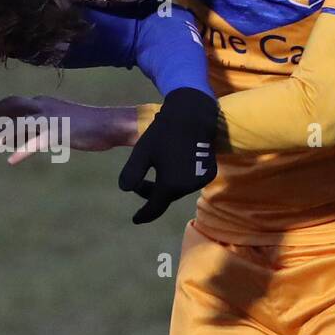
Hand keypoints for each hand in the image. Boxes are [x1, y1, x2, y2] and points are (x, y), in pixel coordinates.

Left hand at [0, 95, 136, 163]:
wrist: (109, 124)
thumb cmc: (84, 126)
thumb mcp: (54, 123)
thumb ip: (32, 129)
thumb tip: (10, 139)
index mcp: (42, 102)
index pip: (12, 102)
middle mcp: (43, 106)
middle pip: (11, 107)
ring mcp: (51, 119)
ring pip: (21, 123)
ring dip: (3, 134)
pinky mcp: (60, 132)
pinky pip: (37, 141)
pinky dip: (23, 150)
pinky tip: (12, 160)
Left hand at [118, 87, 218, 223]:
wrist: (192, 114)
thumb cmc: (164, 132)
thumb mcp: (141, 152)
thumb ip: (132, 174)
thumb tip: (125, 190)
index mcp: (170, 184)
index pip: (154, 208)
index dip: (144, 215)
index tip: (135, 219)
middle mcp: (188, 187)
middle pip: (166, 197)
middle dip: (152, 193)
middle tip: (139, 183)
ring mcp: (201, 180)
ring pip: (178, 190)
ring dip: (165, 186)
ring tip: (155, 172)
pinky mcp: (209, 172)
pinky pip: (190, 182)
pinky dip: (178, 180)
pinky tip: (171, 167)